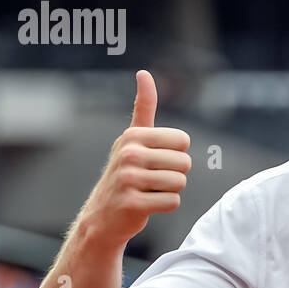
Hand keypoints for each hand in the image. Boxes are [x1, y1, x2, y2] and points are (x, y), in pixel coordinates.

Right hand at [78, 70, 191, 249]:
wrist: (103, 215)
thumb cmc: (126, 172)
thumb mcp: (132, 138)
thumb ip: (143, 106)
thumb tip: (144, 72)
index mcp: (133, 136)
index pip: (183, 141)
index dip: (176, 153)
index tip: (155, 160)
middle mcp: (128, 154)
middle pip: (184, 163)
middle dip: (174, 174)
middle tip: (151, 180)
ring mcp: (129, 179)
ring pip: (180, 183)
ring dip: (170, 191)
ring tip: (148, 191)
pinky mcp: (132, 203)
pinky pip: (173, 202)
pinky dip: (165, 206)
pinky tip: (146, 205)